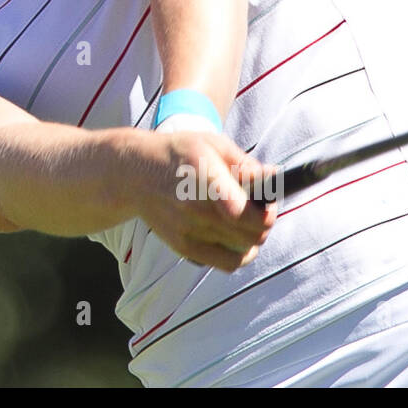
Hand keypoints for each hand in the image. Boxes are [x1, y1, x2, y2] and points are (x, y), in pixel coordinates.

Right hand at [114, 126, 278, 271]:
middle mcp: (194, 208)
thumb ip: (245, 163)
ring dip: (254, 236)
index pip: (243, 211)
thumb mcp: (211, 144)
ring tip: (247, 221)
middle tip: (261, 208)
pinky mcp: (184, 248)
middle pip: (252, 233)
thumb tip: (273, 177)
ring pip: (244, 249)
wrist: (134, 175)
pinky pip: (228, 263)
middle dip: (265, 221)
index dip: (266, 211)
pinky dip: (241, 255)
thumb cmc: (178, 155)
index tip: (268, 200)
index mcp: (203, 177)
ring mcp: (188, 231)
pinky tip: (238, 239)